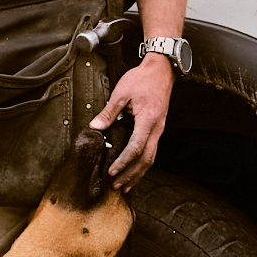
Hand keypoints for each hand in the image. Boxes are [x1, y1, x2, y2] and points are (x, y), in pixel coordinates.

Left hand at [90, 54, 173, 189]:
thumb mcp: (122, 92)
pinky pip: (151, 151)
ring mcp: (159, 130)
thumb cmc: (142, 79)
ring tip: (125, 186)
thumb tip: (95, 127)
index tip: (111, 172)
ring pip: (151, 158)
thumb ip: (109, 111)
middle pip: (146, 159)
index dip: (123, 162)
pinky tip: (134, 171)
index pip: (136, 147)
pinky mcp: (158, 129)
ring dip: (138, 173)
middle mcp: (157, 128)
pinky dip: (142, 164)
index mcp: (148, 120)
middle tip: (116, 186)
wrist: (162, 70)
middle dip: (130, 174)